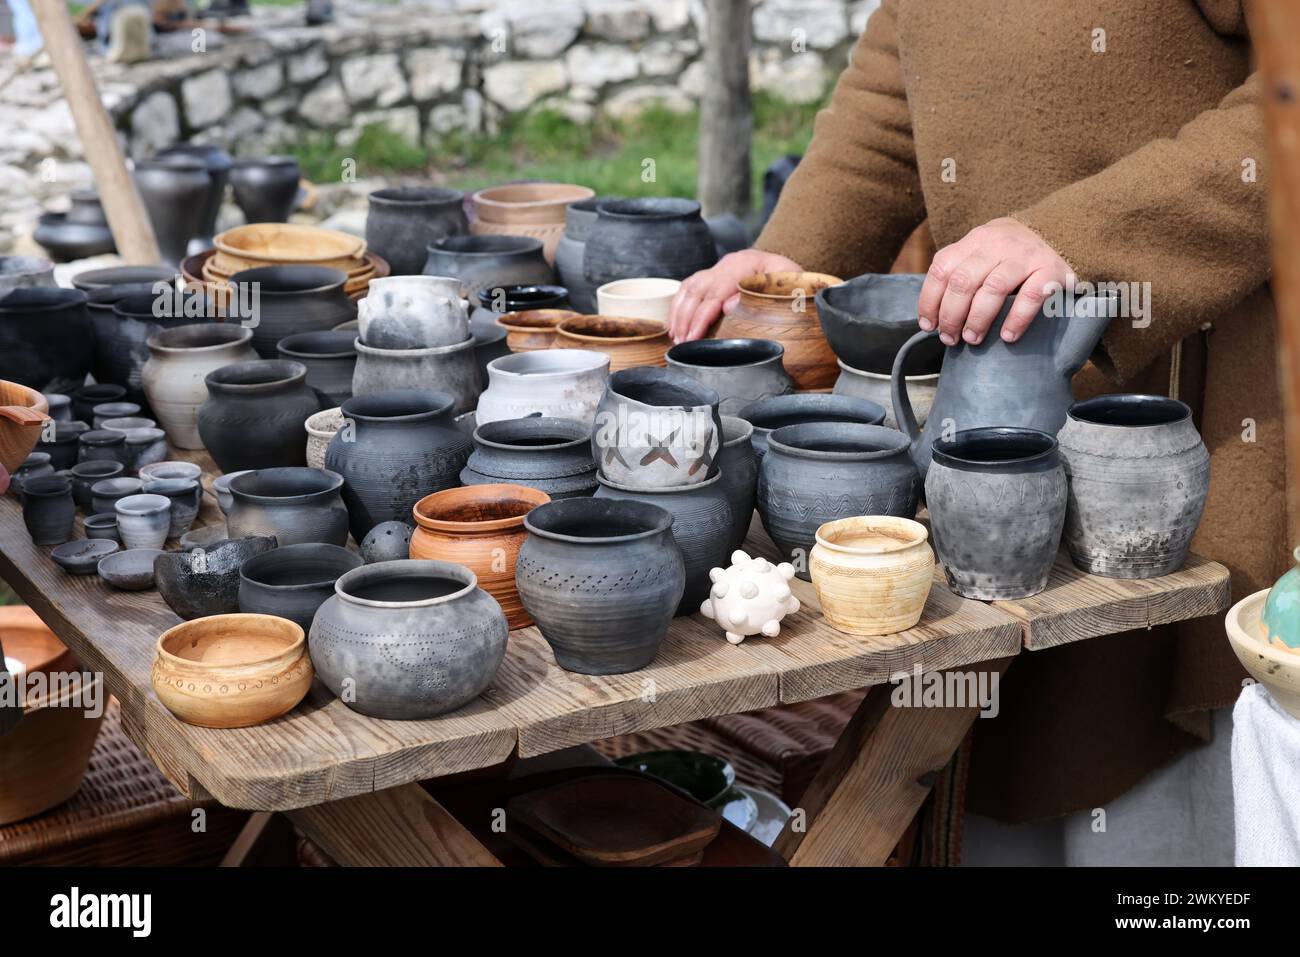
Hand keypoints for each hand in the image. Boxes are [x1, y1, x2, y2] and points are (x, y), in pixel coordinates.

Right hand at [668, 249, 804, 342]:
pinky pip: (688, 287)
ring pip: (689, 287)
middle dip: (685, 318)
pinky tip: (676, 323)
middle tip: (682, 342)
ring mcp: (719, 267)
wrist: (791, 273)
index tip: (693, 337)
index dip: (701, 317)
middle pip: (697, 290)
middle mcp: (728, 263)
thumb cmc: (792, 285)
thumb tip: (727, 306)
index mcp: (745, 264)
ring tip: (676, 337)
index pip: (715, 292)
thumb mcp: (787, 289)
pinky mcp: (714, 274)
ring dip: (678, 313)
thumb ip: (761, 297)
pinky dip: (678, 305)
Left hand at [917, 217, 1071, 345]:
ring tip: (972, 339)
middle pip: (963, 281)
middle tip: (950, 338)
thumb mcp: (983, 253)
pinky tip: (1007, 336)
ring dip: (977, 319)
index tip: (928, 326)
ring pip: (993, 289)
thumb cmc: (1012, 255)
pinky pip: (1031, 296)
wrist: (1063, 231)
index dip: (929, 300)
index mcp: (975, 241)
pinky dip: (1016, 319)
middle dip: (951, 315)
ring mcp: (1025, 255)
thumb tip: (933, 317)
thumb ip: (960, 273)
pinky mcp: (1051, 269)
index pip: (942, 268)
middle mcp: (997, 244)